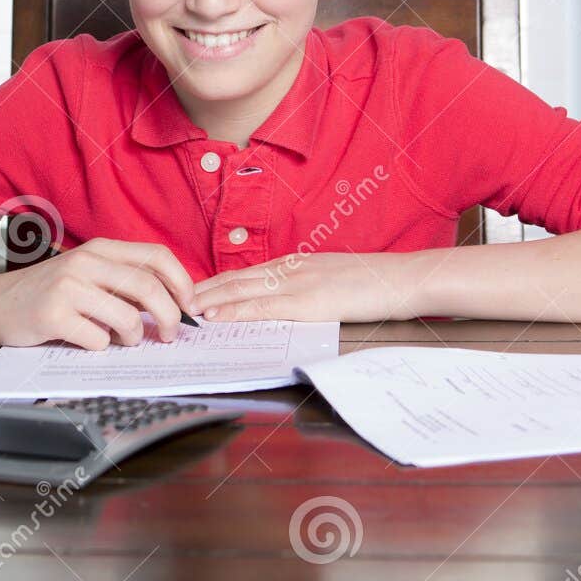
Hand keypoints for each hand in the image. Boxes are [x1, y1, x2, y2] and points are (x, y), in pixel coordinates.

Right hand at [0, 238, 194, 349]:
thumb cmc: (47, 293)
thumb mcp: (87, 274)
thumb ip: (123, 281)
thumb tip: (173, 303)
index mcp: (100, 249)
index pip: (156, 256)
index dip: (182, 282)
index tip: (190, 305)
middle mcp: (85, 262)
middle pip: (148, 288)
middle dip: (169, 317)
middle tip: (170, 335)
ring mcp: (68, 287)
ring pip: (127, 317)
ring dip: (135, 337)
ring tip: (125, 340)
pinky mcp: (52, 315)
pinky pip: (98, 339)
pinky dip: (101, 347)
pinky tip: (88, 341)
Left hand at [193, 252, 424, 322]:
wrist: (404, 279)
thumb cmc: (376, 284)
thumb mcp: (336, 281)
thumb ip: (310, 288)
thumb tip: (291, 302)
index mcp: (298, 265)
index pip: (249, 273)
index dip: (220, 283)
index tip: (196, 291)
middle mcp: (292, 269)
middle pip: (238, 278)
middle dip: (206, 290)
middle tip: (176, 299)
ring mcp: (298, 283)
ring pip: (243, 289)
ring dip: (211, 299)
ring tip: (184, 308)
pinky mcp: (307, 301)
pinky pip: (263, 306)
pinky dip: (235, 310)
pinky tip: (217, 315)